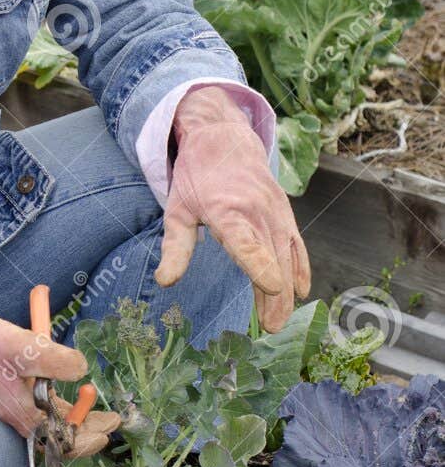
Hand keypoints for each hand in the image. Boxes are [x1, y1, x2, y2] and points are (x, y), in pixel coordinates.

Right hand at [0, 304, 122, 451]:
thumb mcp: (28, 349)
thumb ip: (59, 362)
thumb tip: (82, 370)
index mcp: (25, 415)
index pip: (61, 442)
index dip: (88, 439)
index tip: (109, 428)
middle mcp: (20, 415)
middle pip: (60, 432)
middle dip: (88, 427)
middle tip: (112, 419)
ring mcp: (16, 404)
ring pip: (52, 418)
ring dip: (77, 414)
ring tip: (96, 404)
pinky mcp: (14, 391)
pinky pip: (42, 404)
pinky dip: (61, 401)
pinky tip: (71, 387)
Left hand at [155, 87, 311, 332]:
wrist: (224, 139)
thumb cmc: (196, 178)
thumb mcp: (177, 210)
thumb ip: (175, 248)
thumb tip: (165, 282)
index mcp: (226, 209)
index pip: (246, 241)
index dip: (260, 263)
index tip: (273, 287)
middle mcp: (256, 209)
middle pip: (271, 256)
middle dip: (274, 295)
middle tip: (271, 327)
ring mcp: (275, 210)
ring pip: (286, 254)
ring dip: (286, 290)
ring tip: (279, 320)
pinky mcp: (285, 211)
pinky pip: (297, 243)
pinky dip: (301, 267)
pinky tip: (301, 291)